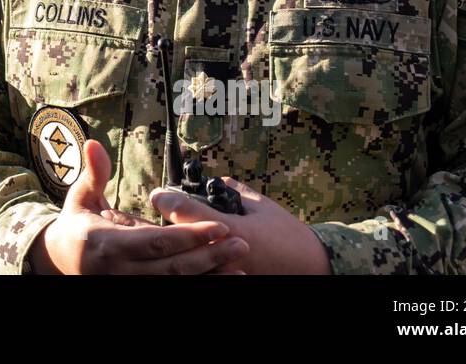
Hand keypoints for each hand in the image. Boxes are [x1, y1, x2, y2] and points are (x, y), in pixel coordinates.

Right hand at [27, 141, 247, 273]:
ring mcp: (128, 285)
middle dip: (209, 256)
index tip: (221, 226)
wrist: (61, 261)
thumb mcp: (79, 197)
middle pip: (173, 268)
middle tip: (242, 245)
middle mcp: (120, 272)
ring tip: (240, 265)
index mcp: (107, 245)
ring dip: (209, 275)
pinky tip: (221, 277)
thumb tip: (93, 142)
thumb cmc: (75, 224)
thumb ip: (93, 173)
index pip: (156, 242)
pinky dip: (198, 283)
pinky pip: (171, 289)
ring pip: (176, 284)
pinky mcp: (135, 290)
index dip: (189, 236)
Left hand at [149, 177, 330, 274]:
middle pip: (174, 237)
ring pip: (181, 258)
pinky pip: (198, 271)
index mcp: (229, 230)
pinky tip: (184, 251)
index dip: (166, 200)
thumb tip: (211, 181)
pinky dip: (188, 261)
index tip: (158, 196)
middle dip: (163, 223)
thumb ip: (232, 190)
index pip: (183, 212)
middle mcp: (221, 254)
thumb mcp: (260, 205)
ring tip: (163, 232)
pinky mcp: (223, 283)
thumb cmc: (286, 234)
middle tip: (156, 212)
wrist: (310, 267)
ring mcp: (221, 274)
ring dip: (173, 244)